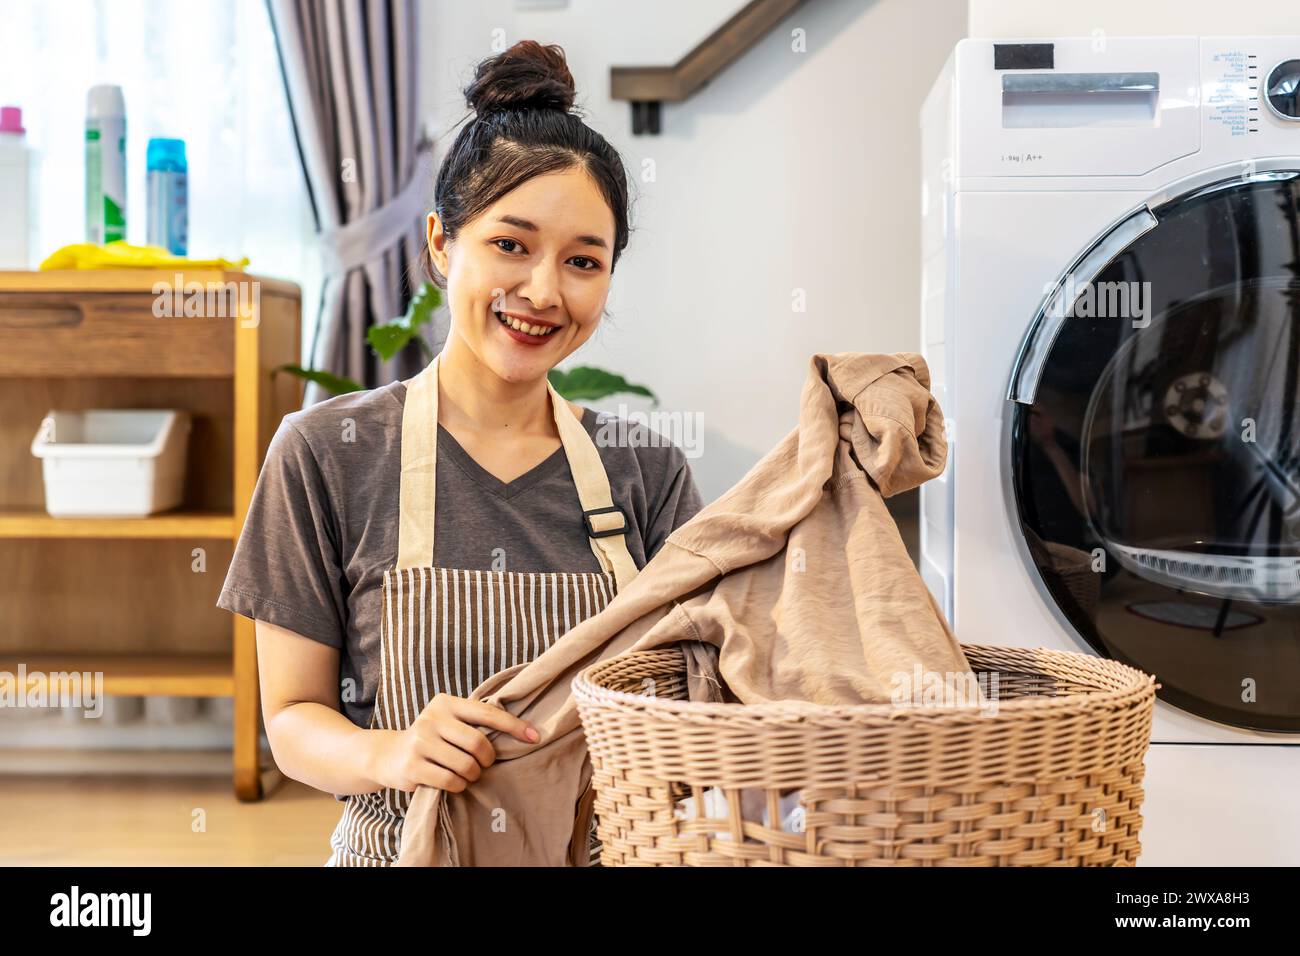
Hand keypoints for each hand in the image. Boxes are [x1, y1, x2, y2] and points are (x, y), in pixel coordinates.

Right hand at [370, 693, 539, 792]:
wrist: (388, 755)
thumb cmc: (431, 739)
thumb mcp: (448, 722)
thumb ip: (474, 722)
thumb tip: (520, 730)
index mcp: (446, 703)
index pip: (487, 713)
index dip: (514, 726)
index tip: (535, 737)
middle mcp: (432, 718)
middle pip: (478, 743)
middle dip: (487, 759)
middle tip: (483, 765)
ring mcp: (420, 741)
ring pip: (466, 764)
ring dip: (472, 775)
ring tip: (466, 775)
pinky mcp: (413, 765)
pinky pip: (450, 780)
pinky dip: (458, 785)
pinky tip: (453, 782)